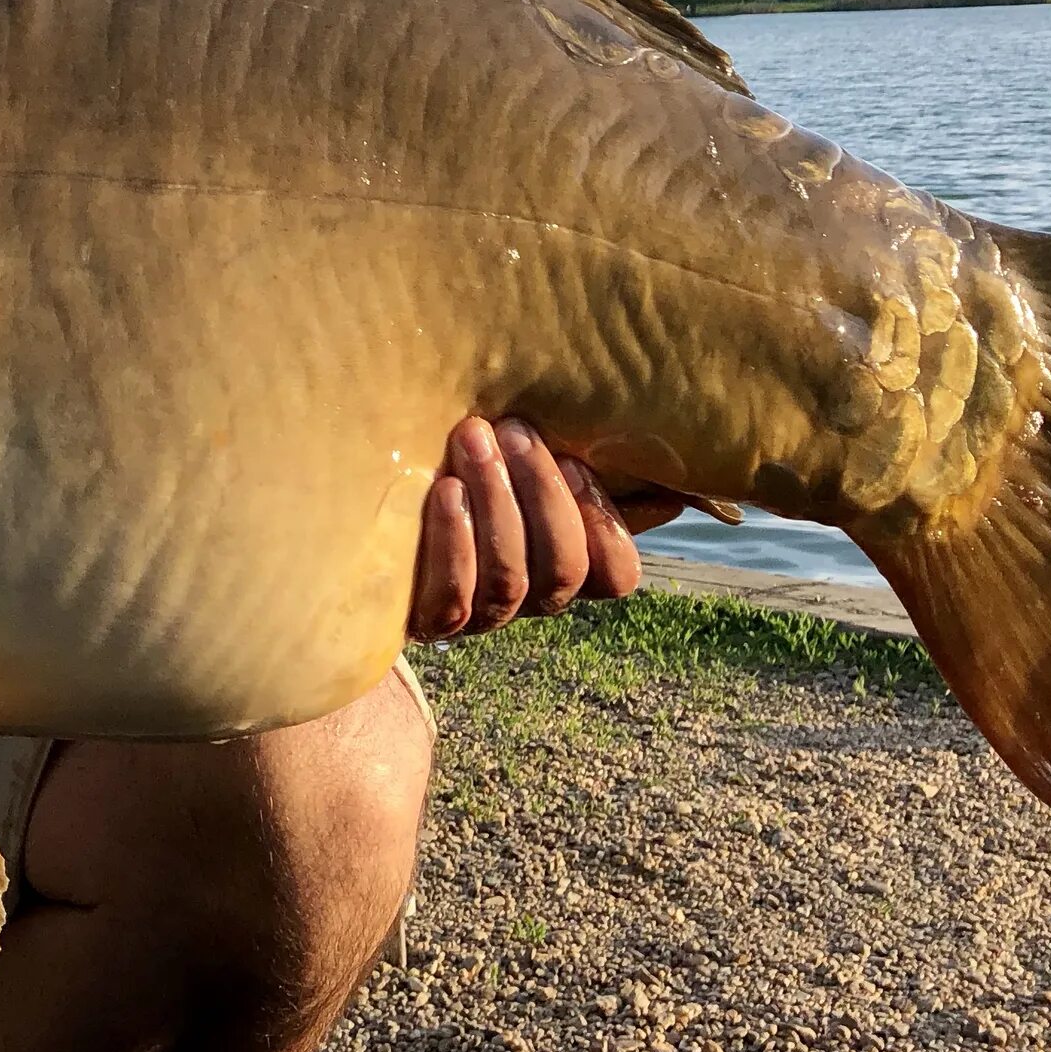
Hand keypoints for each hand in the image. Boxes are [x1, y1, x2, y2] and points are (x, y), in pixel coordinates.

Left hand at [407, 416, 683, 640]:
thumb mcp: (532, 469)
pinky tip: (444, 490)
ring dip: (494, 501)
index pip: (616, 574)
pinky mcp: (429, 622)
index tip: (572, 459)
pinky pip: (452, 599)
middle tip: (513, 429)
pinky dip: (452, 542)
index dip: (602, 521)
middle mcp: (533, 601)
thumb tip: (672, 471)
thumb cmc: (474, 476)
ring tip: (472, 437)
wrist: (378, 522)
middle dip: (541, 493)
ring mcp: (482, 617)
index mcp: (571, 567)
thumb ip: (591, 468)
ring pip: (509, 579)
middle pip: (562, 570)